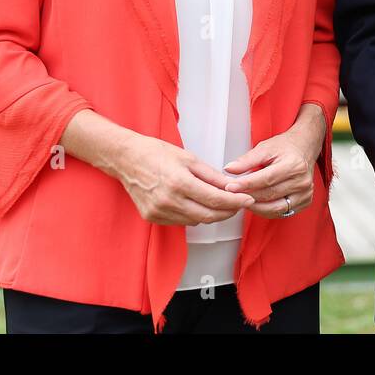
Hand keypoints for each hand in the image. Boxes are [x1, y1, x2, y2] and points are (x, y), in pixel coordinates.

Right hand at [114, 133, 254, 226]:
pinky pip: (181, 221)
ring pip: (195, 221)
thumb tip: (232, 186)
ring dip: (211, 215)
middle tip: (239, 204)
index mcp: (179, 182)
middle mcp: (168, 201)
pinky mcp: (152, 217)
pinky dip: (193, 215)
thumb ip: (212, 175)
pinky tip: (196, 204)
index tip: (248, 200)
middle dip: (228, 212)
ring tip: (220, 203)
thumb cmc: (156, 153)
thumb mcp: (189, 158)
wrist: (126, 159)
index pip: (216, 200)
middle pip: (208, 216)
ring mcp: (159, 212)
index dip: (235, 202)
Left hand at [222, 104, 326, 219]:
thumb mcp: (264, 148)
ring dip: (256, 207)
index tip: (230, 187)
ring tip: (243, 200)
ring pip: (275, 207)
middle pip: (270, 195)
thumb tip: (229, 169)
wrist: (304, 147)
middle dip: (248, 196)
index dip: (246, 184)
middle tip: (232, 195)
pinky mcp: (305, 201)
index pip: (266, 179)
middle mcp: (302, 181)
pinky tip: (257, 204)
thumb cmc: (284, 147)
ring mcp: (305, 193)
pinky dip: (267, 210)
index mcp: (293, 164)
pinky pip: (282, 212)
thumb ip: (246, 160)